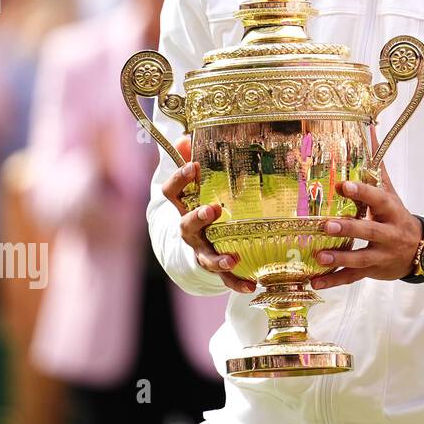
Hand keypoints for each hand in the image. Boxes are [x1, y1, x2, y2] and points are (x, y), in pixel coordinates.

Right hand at [161, 136, 255, 292]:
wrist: (183, 247)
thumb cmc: (191, 205)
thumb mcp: (188, 185)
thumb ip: (186, 160)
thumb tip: (185, 137)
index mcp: (180, 207)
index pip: (171, 191)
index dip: (179, 178)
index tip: (194, 165)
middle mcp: (186, 231)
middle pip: (186, 225)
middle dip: (198, 218)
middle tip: (213, 209)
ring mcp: (199, 250)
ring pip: (205, 256)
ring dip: (218, 258)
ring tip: (232, 259)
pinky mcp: (213, 267)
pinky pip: (224, 278)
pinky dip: (237, 283)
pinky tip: (252, 287)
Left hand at [309, 162, 423, 289]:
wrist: (421, 251)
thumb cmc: (398, 218)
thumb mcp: (392, 195)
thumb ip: (377, 170)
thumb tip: (370, 133)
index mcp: (392, 211)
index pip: (379, 199)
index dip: (363, 193)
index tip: (343, 186)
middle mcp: (389, 234)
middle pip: (370, 231)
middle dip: (349, 228)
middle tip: (326, 225)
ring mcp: (382, 254)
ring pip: (362, 258)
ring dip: (340, 257)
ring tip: (319, 256)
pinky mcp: (373, 271)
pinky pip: (352, 277)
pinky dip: (333, 280)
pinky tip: (315, 281)